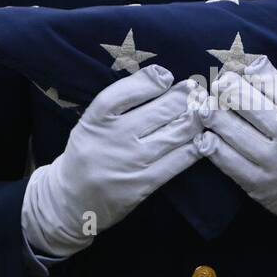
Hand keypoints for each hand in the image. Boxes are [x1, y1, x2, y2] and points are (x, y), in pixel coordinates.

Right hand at [23, 64, 201, 257]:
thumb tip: (161, 77)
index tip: (167, 76)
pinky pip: (178, 161)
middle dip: (185, 98)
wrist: (72, 199)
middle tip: (198, 92)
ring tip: (204, 110)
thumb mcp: (93, 121)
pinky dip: (194, 146)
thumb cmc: (89, 152)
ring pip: (175, 134)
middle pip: (159, 111)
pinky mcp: (144, 184)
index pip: (125, 92)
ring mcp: (130, 162)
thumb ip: (120, 101)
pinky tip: (202, 138)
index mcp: (96, 119)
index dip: (150, 81)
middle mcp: (113, 138)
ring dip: (195, 119)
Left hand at [195, 57, 276, 268]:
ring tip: (205, 106)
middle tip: (220, 83)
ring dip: (214, 114)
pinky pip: (227, 161)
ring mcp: (274, 165)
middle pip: (252, 106)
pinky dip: (212, 146)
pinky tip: (206, 136)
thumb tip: (255, 65)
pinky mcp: (258, 186)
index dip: (257, 75)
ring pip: (234, 132)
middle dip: (230, 89)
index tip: (244, 69)